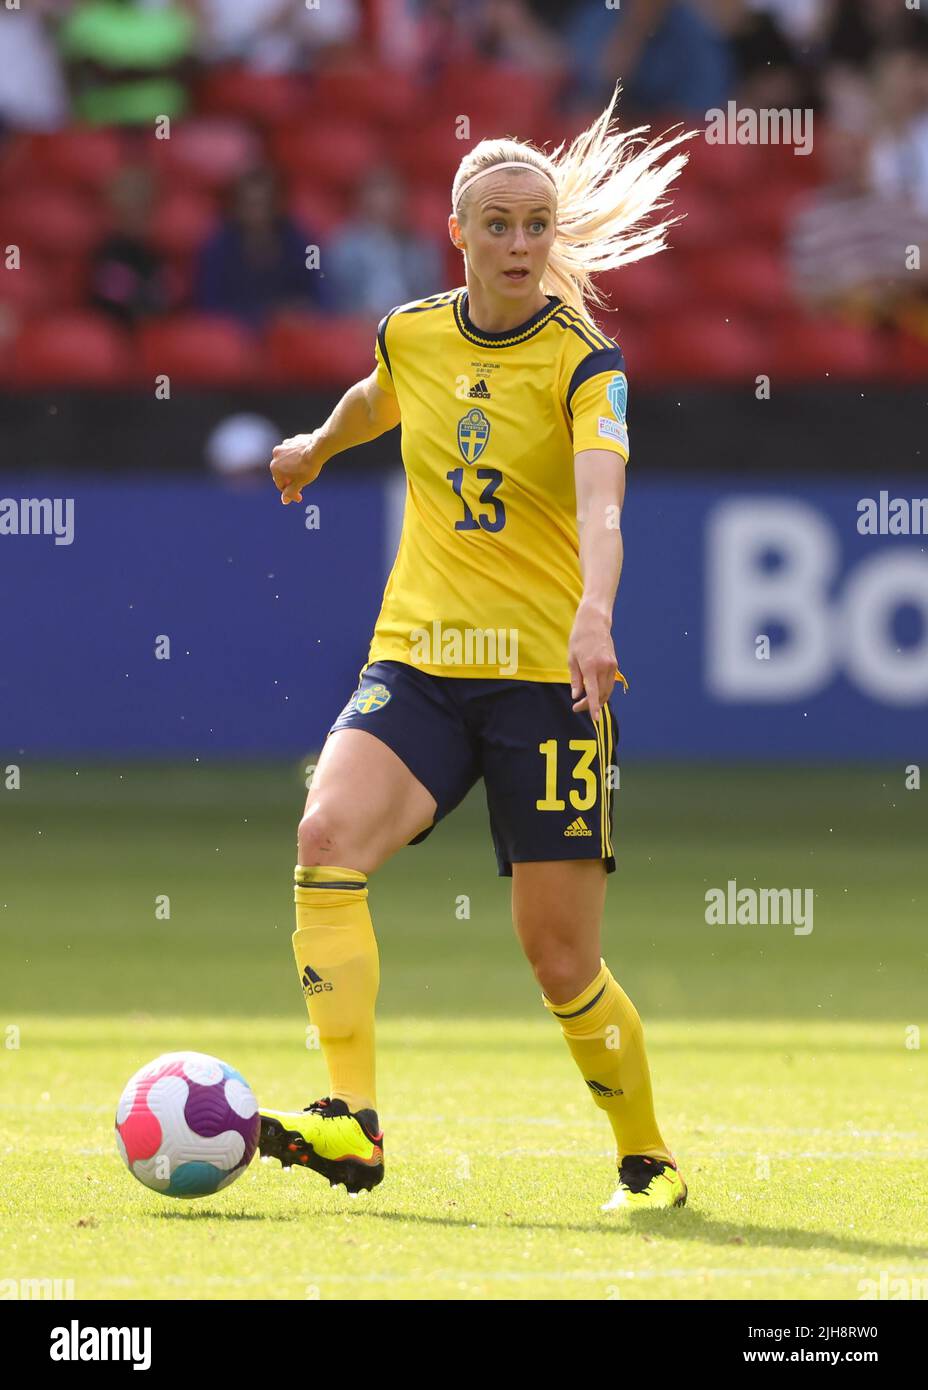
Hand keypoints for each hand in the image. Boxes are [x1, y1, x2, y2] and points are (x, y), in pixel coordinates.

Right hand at [270, 431, 324, 503]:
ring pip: (287, 461)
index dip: (290, 493)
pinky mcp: (292, 440)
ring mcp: (283, 446)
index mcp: (274, 467)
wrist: (318, 448)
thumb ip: (290, 493)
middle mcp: (275, 455)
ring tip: (304, 471)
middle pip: (282, 472)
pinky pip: (293, 452)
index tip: (300, 496)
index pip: (281, 485)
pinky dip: (297, 457)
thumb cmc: (308, 467)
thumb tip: (284, 501)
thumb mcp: (299, 483)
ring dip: (293, 468)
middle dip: (290, 480)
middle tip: (301, 484)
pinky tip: (306, 460)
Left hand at [568, 601, 616, 723]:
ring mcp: (611, 666)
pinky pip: (609, 683)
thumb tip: (576, 696)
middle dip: (591, 705)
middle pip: (601, 694)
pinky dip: (603, 690)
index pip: (593, 692)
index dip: (593, 707)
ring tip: (584, 702)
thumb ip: (575, 679)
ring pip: (607, 690)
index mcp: (590, 666)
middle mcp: (603, 667)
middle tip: (577, 708)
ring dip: (598, 699)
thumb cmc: (579, 639)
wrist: (595, 622)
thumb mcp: (571, 659)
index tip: (595, 718)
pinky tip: (594, 693)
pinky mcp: (614, 664)